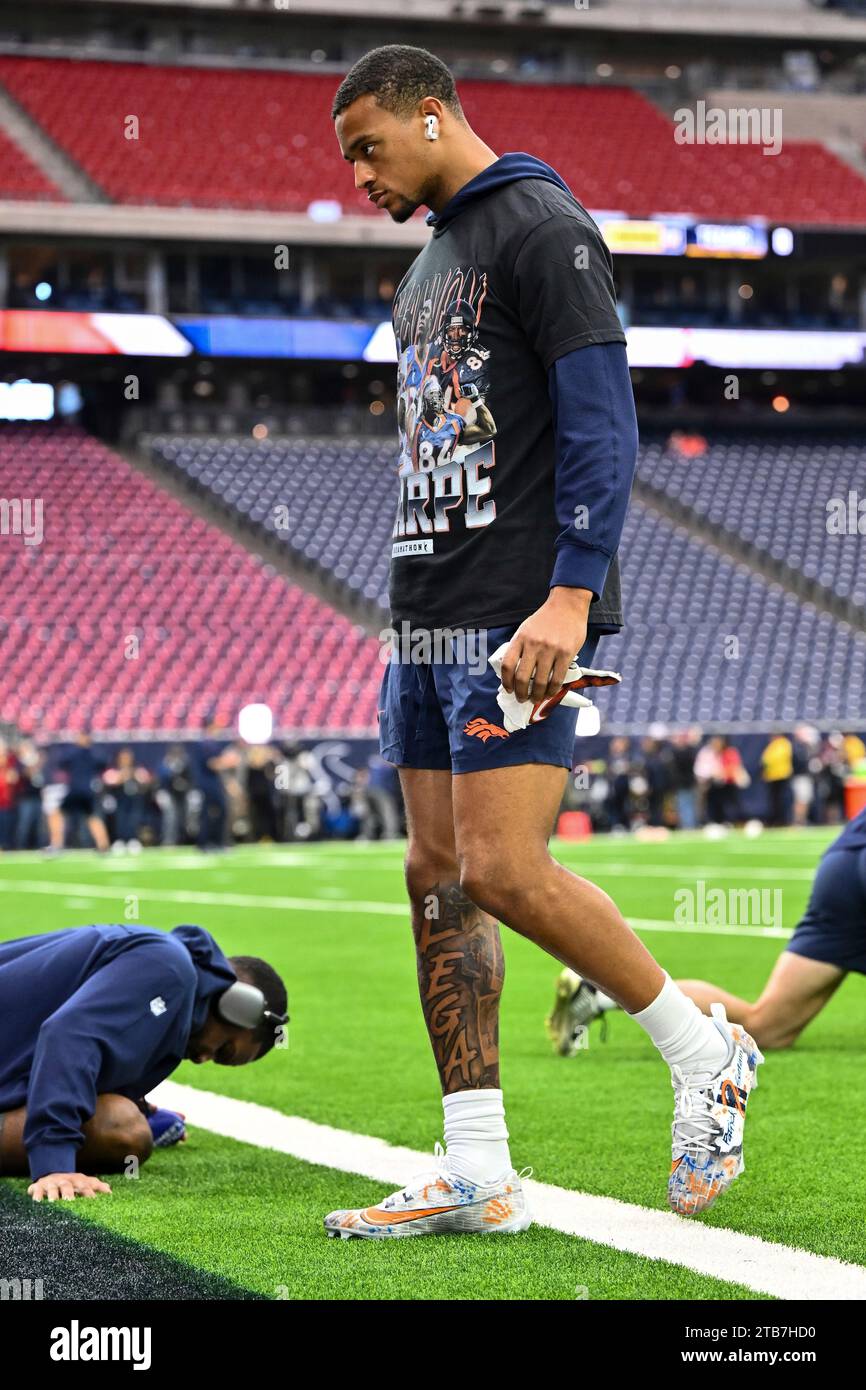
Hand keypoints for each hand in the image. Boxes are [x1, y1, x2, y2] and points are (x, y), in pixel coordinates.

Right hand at [28, 1172, 112, 1201]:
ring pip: (52, 1189)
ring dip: (52, 1195)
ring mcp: (51, 1184)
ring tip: (52, 1202)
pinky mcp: (38, 1187)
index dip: (89, 1193)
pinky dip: (36, 1195)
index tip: (93, 1202)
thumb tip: (110, 1191)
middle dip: (69, 1193)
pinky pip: (37, 1191)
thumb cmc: (72, 1183)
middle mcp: (65, 1181)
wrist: (52, 1173)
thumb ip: (96, 1186)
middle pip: (68, 1186)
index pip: (85, 1186)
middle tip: (70, 1201)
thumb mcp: (84, 1182)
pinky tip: (37, 1202)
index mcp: (78, 1181)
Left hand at [499, 587, 591, 703]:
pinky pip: (557, 679)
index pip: (507, 665)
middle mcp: (533, 645)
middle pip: (522, 678)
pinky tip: (549, 693)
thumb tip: (514, 672)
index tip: (508, 689)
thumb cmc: (545, 619)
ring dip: (537, 696)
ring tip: (536, 699)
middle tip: (522, 699)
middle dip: (520, 694)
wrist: (567, 605)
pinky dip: (552, 690)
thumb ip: (520, 647)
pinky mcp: (566, 654)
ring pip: (540, 682)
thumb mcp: (526, 629)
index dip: (506, 681)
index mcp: (520, 638)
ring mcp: (550, 650)